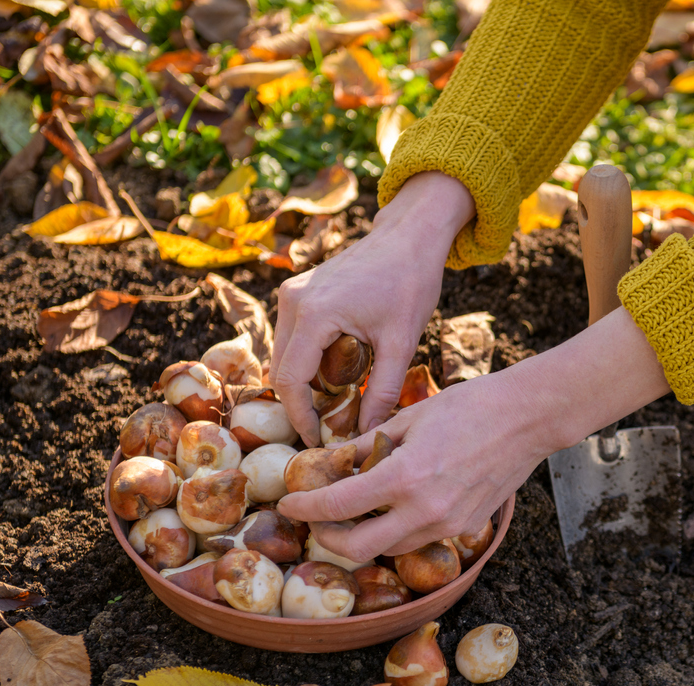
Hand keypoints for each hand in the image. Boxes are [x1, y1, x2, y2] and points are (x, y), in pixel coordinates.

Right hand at [270, 172, 475, 446]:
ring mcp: (292, 293)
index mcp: (315, 313)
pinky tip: (340, 373)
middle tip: (332, 428)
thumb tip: (367, 435)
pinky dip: (310, 360)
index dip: (300, 417)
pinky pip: (294, 338)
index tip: (318, 441)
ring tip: (340, 402)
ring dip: (307, 382)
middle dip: (303, 403)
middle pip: (282, 370)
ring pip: (285, 355)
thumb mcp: (401, 343)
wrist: (409, 236)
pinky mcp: (298, 291)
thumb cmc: (410, 283)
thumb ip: (383, 391)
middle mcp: (292, 301)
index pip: (291, 381)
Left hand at [277, 307, 672, 558]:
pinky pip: (419, 538)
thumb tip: (334, 462)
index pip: (337, 506)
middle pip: (356, 547)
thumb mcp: (410, 418)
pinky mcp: (465, 527)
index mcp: (404, 477)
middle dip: (328, 537)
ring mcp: (447, 524)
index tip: (288, 504)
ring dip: (364, 535)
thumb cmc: (471, 406)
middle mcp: (424, 511)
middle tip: (317, 517)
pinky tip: (396, 504)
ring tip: (355, 509)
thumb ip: (368, 446)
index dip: (304, 508)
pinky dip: (398, 527)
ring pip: (389, 547)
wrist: (528, 418)